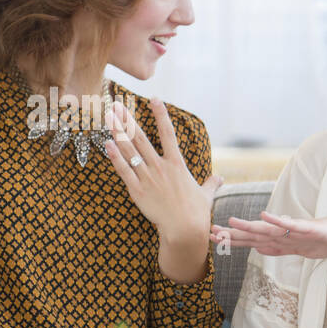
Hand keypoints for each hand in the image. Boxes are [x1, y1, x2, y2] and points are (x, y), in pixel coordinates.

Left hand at [104, 99, 221, 243]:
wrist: (185, 229)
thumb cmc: (197, 212)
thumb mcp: (206, 195)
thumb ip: (211, 183)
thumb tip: (219, 178)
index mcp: (177, 165)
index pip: (169, 133)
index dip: (161, 115)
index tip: (154, 98)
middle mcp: (161, 167)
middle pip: (141, 138)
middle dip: (127, 119)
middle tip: (116, 104)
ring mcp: (148, 178)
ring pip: (129, 151)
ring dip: (117, 132)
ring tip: (108, 118)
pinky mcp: (137, 190)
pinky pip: (124, 170)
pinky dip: (115, 157)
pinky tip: (107, 143)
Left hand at [211, 211, 326, 260]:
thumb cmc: (325, 239)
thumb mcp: (297, 249)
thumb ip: (277, 249)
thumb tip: (257, 249)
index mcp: (281, 239)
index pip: (252, 240)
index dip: (232, 240)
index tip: (212, 238)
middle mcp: (285, 233)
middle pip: (255, 234)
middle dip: (233, 234)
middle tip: (211, 231)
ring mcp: (296, 230)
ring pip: (269, 229)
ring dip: (250, 227)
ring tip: (232, 223)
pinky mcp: (309, 228)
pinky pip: (291, 225)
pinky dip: (278, 221)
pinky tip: (265, 216)